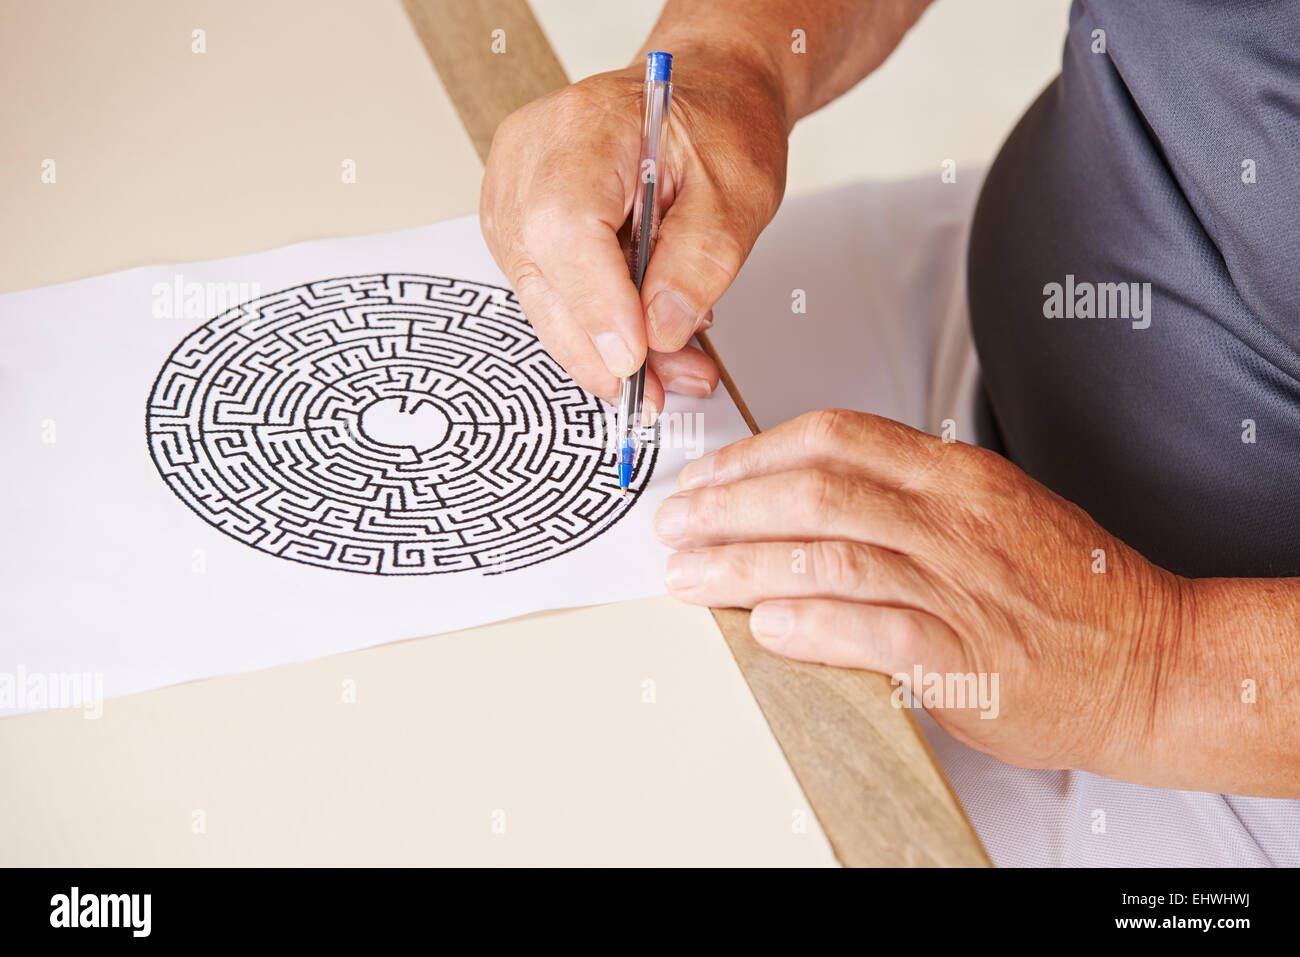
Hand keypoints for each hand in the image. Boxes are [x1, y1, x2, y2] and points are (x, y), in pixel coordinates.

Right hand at [480, 49, 789, 408]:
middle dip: (601, 347)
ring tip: (668, 371)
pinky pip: (546, 293)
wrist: (700, 93)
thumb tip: (660, 331)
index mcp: (583, 127)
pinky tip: (640, 342)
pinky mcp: (518, 226)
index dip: (595, 303)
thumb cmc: (716, 123)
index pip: (564, 226)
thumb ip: (700, 262)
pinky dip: (593, 327)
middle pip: (543, 273)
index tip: (634, 359)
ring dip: (601, 348)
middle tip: (657, 392)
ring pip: (541, 297)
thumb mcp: (739, 190)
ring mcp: (513, 193)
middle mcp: (530, 157)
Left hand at [654, 409, 1193, 784]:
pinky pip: (873, 629)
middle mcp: (952, 517)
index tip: (705, 477)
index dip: (753, 454)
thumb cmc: (1068, 589)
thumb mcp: (989, 509)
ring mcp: (958, 583)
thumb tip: (801, 500)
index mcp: (954, 474)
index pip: (834, 437)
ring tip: (691, 578)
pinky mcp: (965, 654)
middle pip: (815, 489)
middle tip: (676, 527)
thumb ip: (903, 497)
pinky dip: (812, 625)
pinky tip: (766, 627)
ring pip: (829, 554)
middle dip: (728, 507)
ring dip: (744, 565)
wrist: (1150, 659)